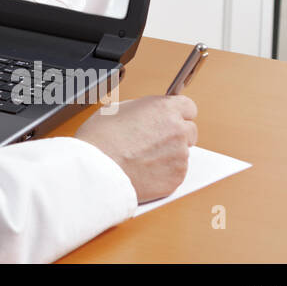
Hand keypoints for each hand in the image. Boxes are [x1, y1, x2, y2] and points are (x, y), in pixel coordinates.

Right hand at [74, 95, 197, 202]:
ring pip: (183, 153)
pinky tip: (145, 170)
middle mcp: (178, 131)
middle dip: (176, 134)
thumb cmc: (101, 138)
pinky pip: (176, 172)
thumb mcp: (118, 109)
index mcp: (165, 109)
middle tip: (155, 140)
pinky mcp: (176, 178)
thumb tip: (149, 113)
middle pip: (190, 130)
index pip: (188, 107)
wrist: (96, 169)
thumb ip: (144, 109)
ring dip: (170, 155)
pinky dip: (165, 172)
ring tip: (144, 157)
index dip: (177, 113)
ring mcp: (180, 156)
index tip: (171, 118)